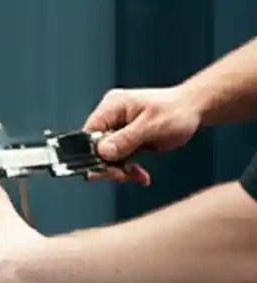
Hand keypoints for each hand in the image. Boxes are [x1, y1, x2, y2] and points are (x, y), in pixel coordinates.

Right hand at [84, 86, 202, 184]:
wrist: (194, 109)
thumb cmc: (178, 111)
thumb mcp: (152, 125)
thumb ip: (126, 138)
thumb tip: (103, 151)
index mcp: (112, 106)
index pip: (88, 134)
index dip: (93, 154)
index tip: (106, 168)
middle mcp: (111, 116)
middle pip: (95, 148)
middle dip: (109, 165)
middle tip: (123, 175)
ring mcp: (117, 128)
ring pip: (107, 157)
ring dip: (121, 170)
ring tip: (137, 175)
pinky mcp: (125, 138)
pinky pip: (118, 158)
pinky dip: (128, 169)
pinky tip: (140, 174)